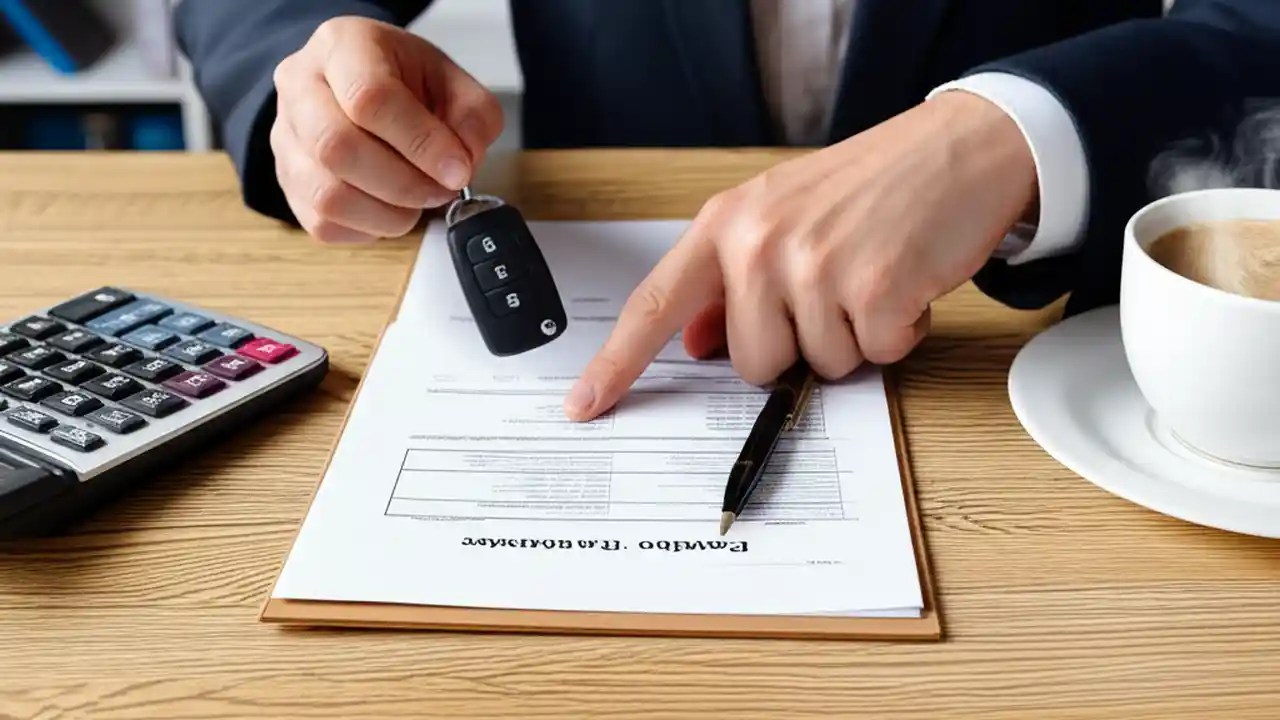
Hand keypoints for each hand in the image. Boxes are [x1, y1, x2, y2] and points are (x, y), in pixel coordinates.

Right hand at [270, 17, 503, 243]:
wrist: (358, 87)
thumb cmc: (402, 80)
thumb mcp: (450, 79)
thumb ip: (471, 116)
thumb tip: (462, 164)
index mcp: (342, 45)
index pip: (369, 98)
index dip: (420, 144)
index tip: (457, 170)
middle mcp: (299, 87)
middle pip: (337, 149)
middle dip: (405, 184)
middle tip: (442, 190)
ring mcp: (285, 138)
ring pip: (327, 196)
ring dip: (388, 213)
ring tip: (418, 201)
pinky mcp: (287, 182)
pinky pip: (324, 224)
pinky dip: (369, 228)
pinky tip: (391, 208)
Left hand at [563, 91, 1037, 419]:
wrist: (958, 147)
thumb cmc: (868, 186)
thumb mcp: (782, 215)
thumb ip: (732, 281)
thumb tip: (699, 343)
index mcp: (726, 223)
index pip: (655, 304)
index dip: (617, 362)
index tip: (585, 404)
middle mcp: (759, 243)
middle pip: (753, 363)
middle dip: (798, 345)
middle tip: (833, 290)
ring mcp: (815, 266)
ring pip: (818, 366)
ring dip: (853, 337)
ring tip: (871, 275)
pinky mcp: (874, 289)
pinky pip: (874, 357)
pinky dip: (897, 333)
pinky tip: (905, 283)